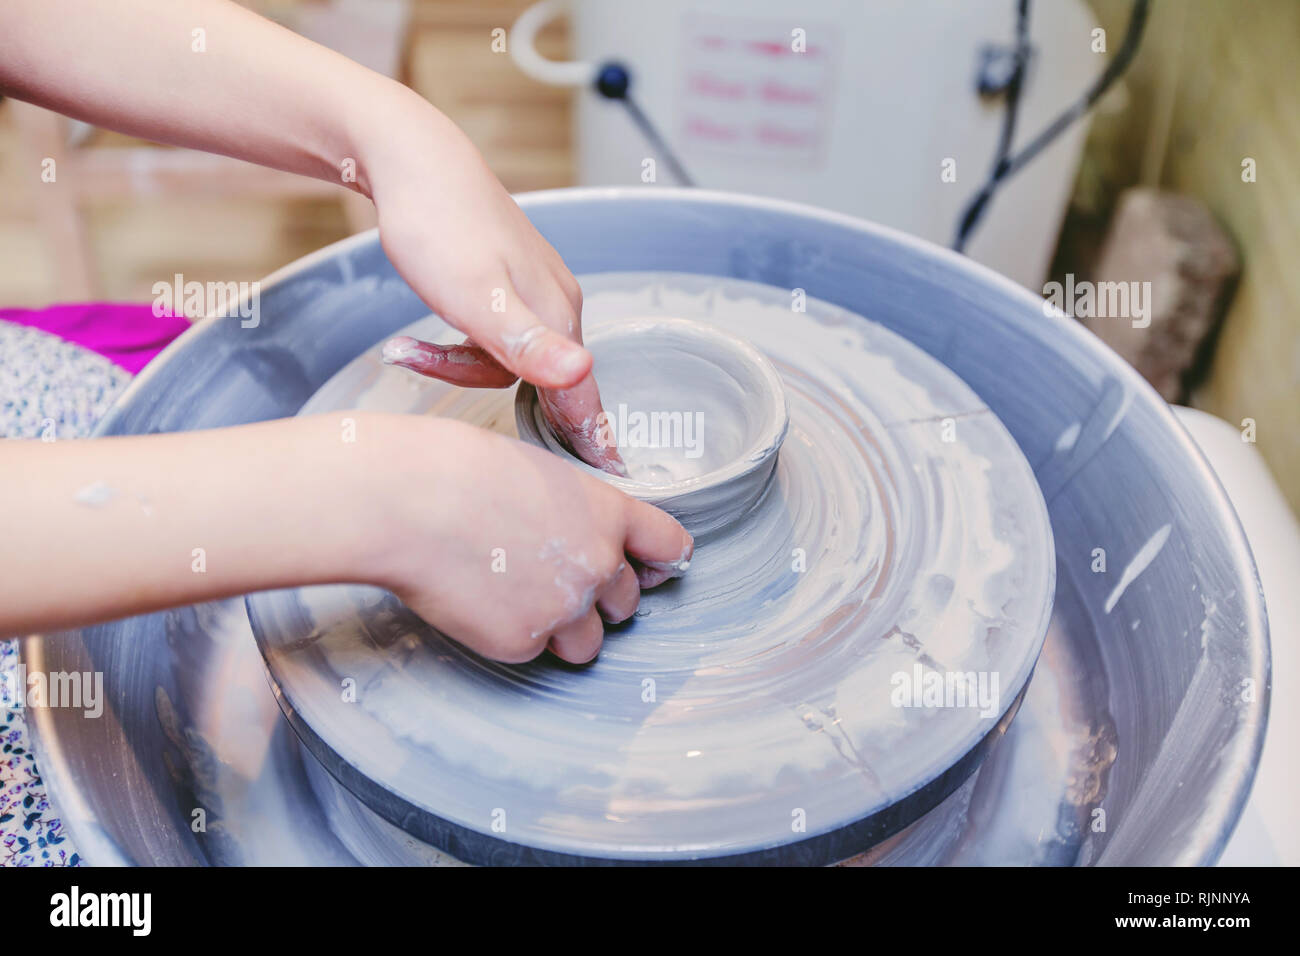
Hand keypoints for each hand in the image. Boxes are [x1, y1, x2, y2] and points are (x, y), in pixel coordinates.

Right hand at [362, 415, 691, 663]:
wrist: (407, 502)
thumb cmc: (456, 469)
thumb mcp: (536, 472)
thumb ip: (569, 509)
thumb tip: (567, 532)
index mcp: (608, 513)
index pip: (670, 547)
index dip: (657, 561)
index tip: (646, 568)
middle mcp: (599, 566)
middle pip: (627, 603)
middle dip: (597, 598)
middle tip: (551, 579)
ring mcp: (564, 610)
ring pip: (587, 643)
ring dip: (563, 631)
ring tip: (515, 597)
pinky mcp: (522, 643)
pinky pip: (531, 651)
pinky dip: (508, 635)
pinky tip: (477, 603)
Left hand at [363, 100, 623, 473]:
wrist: (413, 159)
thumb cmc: (437, 226)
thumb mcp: (475, 296)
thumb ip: (526, 344)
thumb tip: (582, 375)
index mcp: (558, 316)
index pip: (582, 395)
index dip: (591, 438)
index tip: (613, 476)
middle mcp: (558, 305)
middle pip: (538, 380)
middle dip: (476, 383)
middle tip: (415, 361)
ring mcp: (536, 291)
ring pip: (510, 359)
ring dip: (457, 361)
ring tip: (405, 344)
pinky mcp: (511, 282)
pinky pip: (497, 336)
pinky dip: (460, 343)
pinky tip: (425, 332)